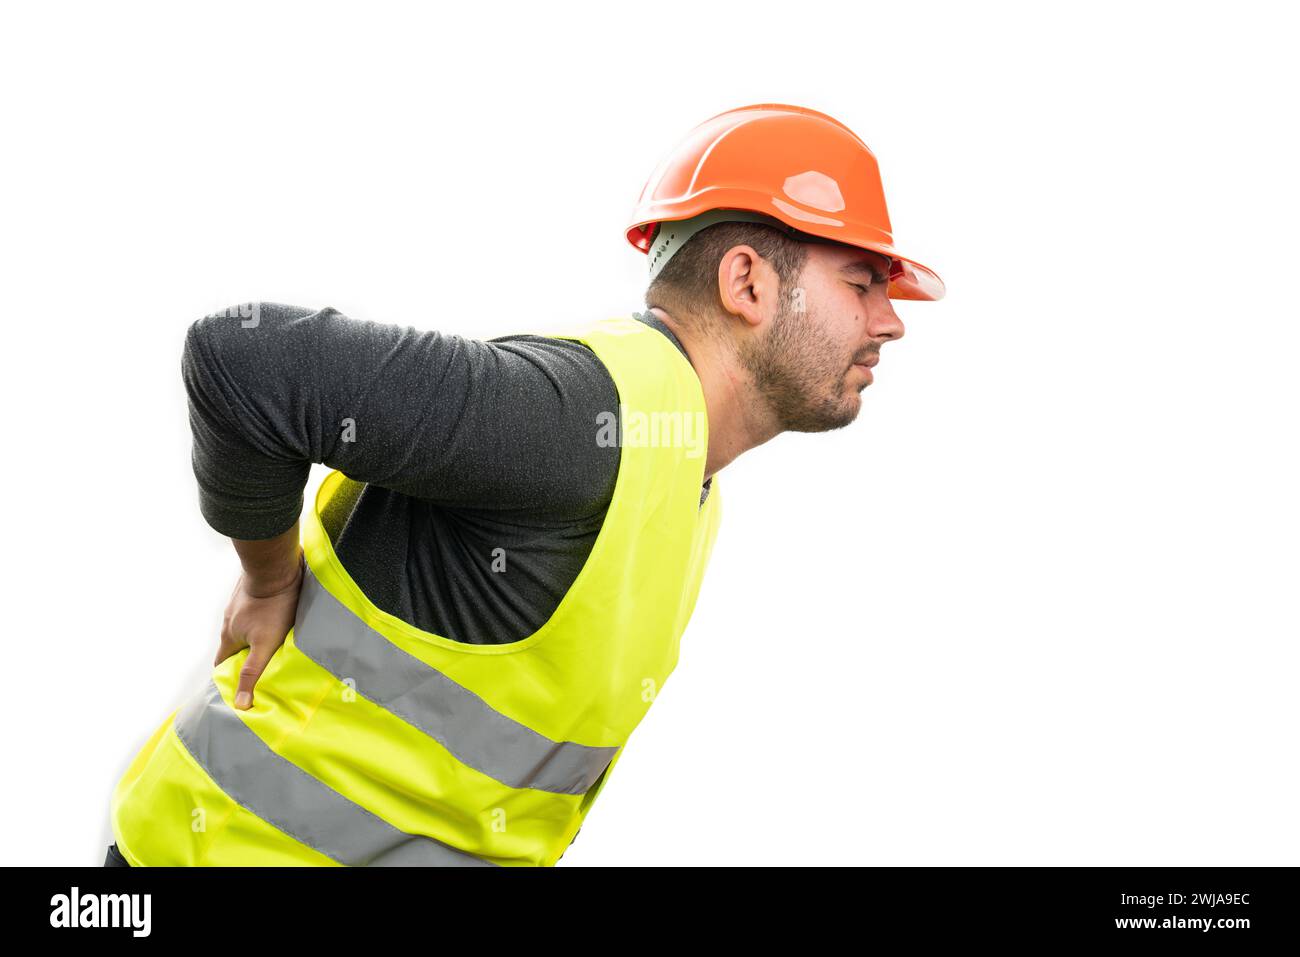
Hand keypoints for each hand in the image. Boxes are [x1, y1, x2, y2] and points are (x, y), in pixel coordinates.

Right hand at [214, 552, 304, 710]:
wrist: (275, 567)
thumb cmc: (272, 607)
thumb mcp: (264, 645)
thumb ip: (252, 672)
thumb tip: (241, 704)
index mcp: (228, 635)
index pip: (222, 663)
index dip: (226, 677)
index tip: (235, 688)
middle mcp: (229, 620)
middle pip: (234, 644)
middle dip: (243, 656)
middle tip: (259, 666)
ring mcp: (239, 604)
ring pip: (244, 626)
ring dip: (253, 635)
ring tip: (270, 643)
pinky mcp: (251, 591)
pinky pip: (253, 609)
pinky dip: (260, 617)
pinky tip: (275, 618)